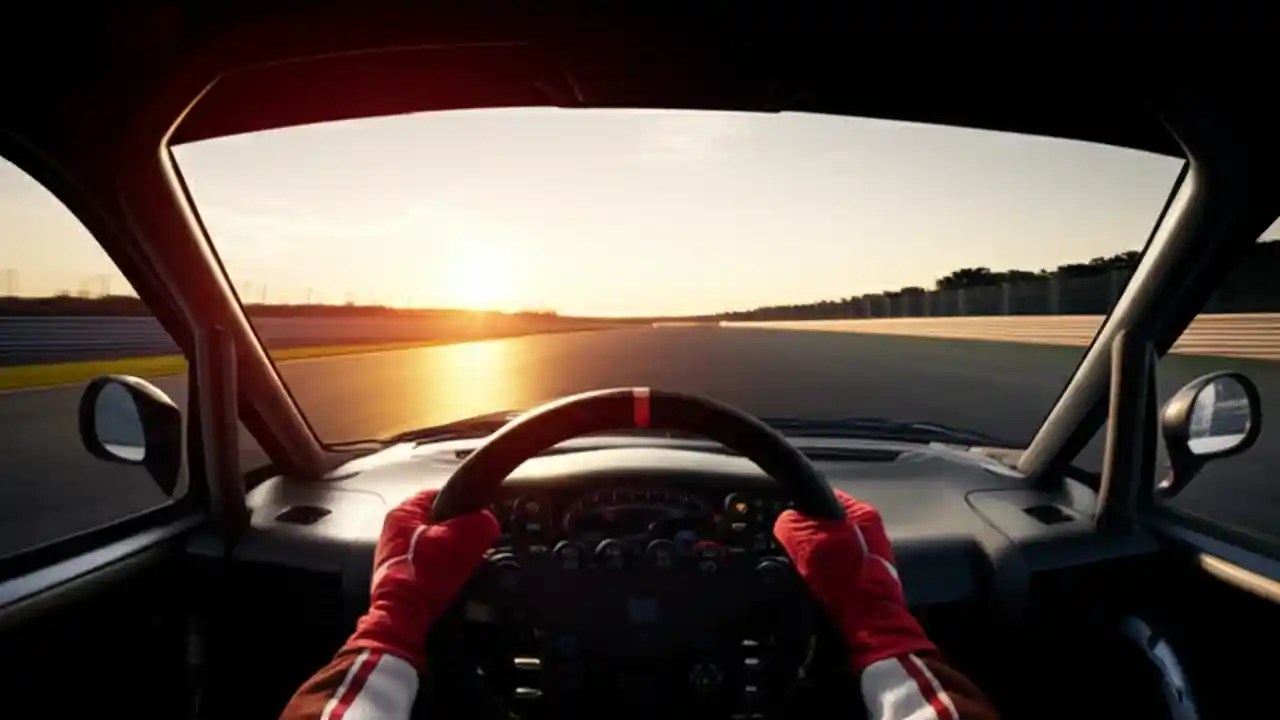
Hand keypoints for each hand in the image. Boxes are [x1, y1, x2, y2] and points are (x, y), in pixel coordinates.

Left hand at [346, 489, 498, 670]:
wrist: (402, 617)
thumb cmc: (425, 576)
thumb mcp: (462, 541)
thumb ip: (482, 522)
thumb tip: (489, 521)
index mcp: (404, 511)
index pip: (443, 493)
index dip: (466, 504)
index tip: (479, 518)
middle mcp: (394, 527)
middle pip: (439, 519)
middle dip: (458, 531)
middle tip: (473, 543)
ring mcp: (394, 550)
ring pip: (435, 541)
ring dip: (450, 550)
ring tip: (463, 563)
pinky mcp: (398, 571)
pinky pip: (427, 560)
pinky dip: (440, 566)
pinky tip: (449, 577)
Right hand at [774, 490, 935, 671]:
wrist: (870, 625)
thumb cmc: (847, 583)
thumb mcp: (809, 542)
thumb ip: (792, 523)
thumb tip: (784, 522)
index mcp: (861, 513)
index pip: (820, 497)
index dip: (800, 509)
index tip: (788, 525)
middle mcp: (869, 530)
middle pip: (824, 524)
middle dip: (807, 536)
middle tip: (794, 551)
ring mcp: (869, 555)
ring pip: (828, 547)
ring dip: (814, 558)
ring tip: (806, 571)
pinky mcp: (864, 578)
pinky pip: (834, 568)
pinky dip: (824, 575)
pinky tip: (819, 585)